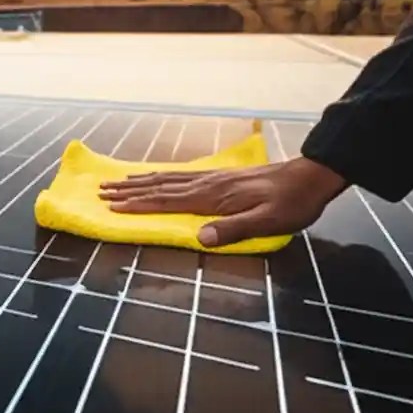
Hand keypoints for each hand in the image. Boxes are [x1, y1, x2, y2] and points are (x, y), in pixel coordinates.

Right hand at [98, 156, 348, 246]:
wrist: (311, 178)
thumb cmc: (291, 204)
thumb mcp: (267, 223)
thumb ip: (233, 230)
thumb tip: (200, 238)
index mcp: (213, 197)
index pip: (167, 201)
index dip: (138, 205)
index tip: (112, 207)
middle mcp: (207, 184)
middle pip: (160, 186)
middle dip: (130, 190)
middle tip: (101, 191)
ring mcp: (213, 177)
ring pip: (168, 178)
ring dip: (141, 181)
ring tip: (118, 182)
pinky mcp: (221, 176)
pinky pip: (182, 175)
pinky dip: (161, 175)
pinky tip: (157, 176)